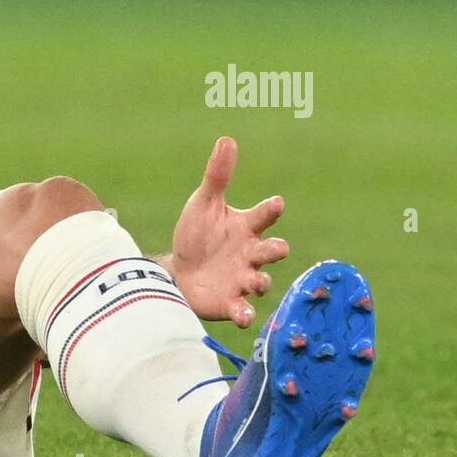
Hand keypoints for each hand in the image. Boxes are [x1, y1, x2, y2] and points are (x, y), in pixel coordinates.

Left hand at [167, 136, 288, 327]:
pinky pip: (243, 309)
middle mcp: (250, 254)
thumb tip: (226, 140)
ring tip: (257, 282)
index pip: (264, 215)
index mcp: (246, 227)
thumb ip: (217, 176)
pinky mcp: (230, 302)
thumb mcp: (203, 204)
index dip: (270, 209)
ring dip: (262, 282)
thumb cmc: (197, 235)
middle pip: (272, 251)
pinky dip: (245, 313)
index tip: (276, 202)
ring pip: (261, 282)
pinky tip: (243, 316)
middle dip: (276, 250)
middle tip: (278, 248)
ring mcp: (243, 279)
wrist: (178, 271)